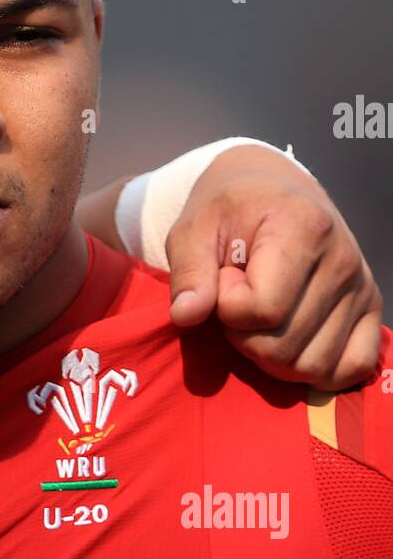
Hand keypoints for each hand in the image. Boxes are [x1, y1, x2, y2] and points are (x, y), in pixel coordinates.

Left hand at [165, 145, 381, 390]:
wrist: (271, 190)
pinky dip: (316, 369)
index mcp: (304, 228)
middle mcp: (343, 260)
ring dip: (272, 354)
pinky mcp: (371, 308)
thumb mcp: (193, 228)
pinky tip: (292, 341)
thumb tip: (186, 316)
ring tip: (263, 313)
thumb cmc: (229, 210)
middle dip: (244, 335)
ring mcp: (362, 288)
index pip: (261, 310)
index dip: (226, 306)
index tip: (224, 277)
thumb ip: (188, 272)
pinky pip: (351, 368)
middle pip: (283, 347)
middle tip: (240, 299)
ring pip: (311, 366)